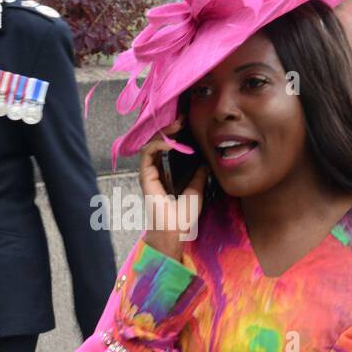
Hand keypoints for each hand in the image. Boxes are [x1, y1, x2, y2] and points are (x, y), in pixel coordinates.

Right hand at [139, 117, 208, 260]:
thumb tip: (206, 162)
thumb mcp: (197, 191)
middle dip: (170, 128)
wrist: (175, 232)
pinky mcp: (145, 177)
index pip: (169, 147)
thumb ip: (199, 176)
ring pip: (152, 143)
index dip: (177, 134)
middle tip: (182, 119)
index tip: (188, 124)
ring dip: (164, 133)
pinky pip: (148, 154)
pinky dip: (159, 145)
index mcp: (167, 173)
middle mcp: (156, 171)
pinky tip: (172, 143)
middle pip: (159, 141)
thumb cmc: (183, 217)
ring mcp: (149, 173)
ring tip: (177, 126)